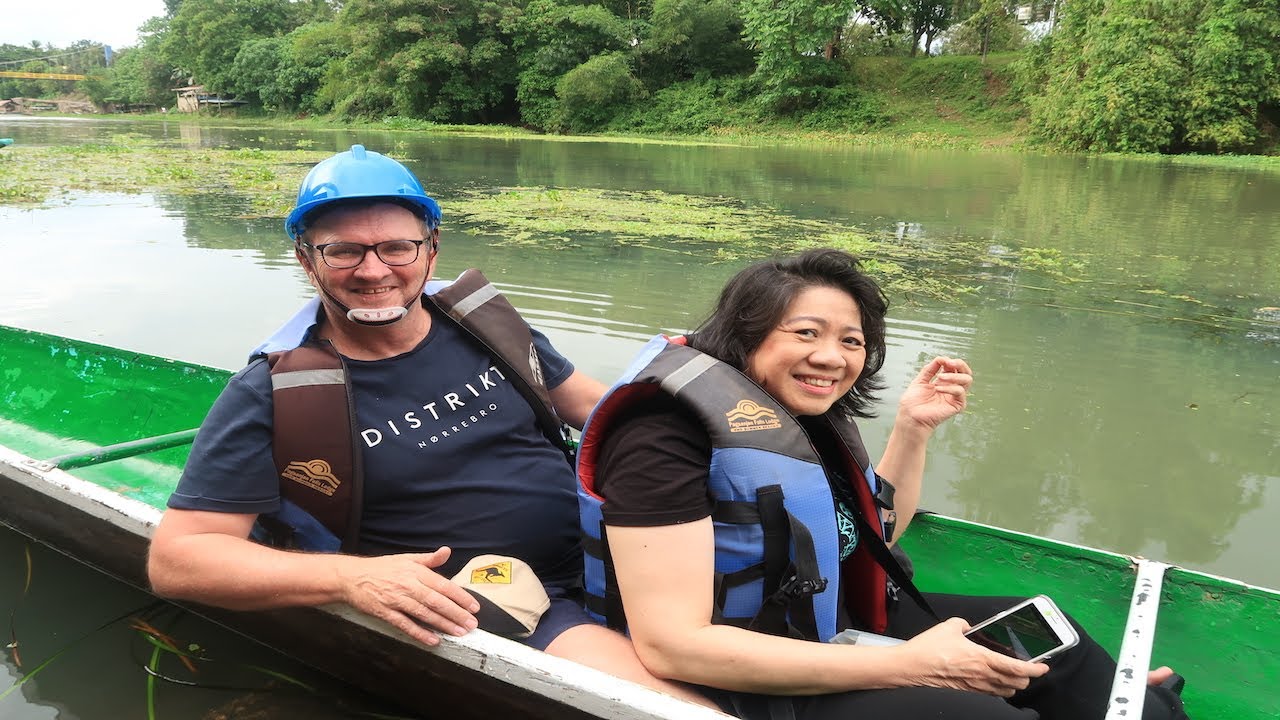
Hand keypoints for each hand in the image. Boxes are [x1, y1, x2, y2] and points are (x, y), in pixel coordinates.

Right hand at [337, 546, 479, 645]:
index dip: (460, 597)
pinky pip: (405, 625)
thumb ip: (429, 559)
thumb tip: (447, 551)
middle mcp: (408, 585)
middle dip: (456, 613)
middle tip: (472, 624)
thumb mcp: (406, 558)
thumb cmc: (382, 568)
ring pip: (424, 614)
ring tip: (459, 632)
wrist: (352, 577)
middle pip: (436, 601)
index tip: (474, 607)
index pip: (443, 585)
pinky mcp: (385, 613)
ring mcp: (396, 600)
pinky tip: (433, 640)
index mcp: (415, 571)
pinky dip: (419, 633)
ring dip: (443, 624)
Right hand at [895, 618, 1047, 696]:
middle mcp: (982, 676)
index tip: (1043, 666)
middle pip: (1017, 684)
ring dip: (1013, 685)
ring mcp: (975, 687)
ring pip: (1005, 692)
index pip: (1018, 669)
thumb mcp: (949, 626)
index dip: (1035, 669)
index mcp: (982, 658)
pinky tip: (993, 681)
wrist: (910, 667)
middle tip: (1028, 669)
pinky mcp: (966, 692)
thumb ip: (965, 624)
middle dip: (1026, 678)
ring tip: (1014, 676)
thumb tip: (970, 627)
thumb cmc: (928, 648)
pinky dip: (998, 689)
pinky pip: (990, 694)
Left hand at [896, 357, 972, 430]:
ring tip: (939, 378)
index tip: (942, 360)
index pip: (956, 367)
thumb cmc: (913, 401)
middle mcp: (951, 388)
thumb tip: (941, 358)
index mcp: (944, 381)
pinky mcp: (957, 405)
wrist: (910, 416)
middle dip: (960, 364)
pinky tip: (937, 389)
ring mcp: (955, 397)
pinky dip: (950, 387)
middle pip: (966, 372)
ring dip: (954, 376)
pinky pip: (960, 392)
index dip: (951, 361)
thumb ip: (930, 369)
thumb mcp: (920, 380)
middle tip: (949, 363)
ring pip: (967, 380)